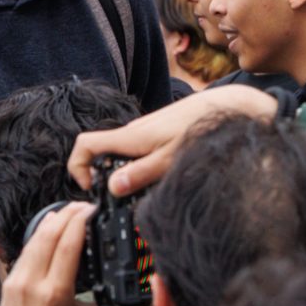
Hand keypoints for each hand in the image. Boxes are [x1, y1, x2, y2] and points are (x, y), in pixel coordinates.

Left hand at [0, 202, 119, 305]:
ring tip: (68, 212)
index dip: (80, 221)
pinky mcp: (7, 283)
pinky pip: (23, 252)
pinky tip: (47, 230)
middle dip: (66, 214)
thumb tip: (138, 293)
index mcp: (54, 293)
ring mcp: (16, 282)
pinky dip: (37, 237)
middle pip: (48, 235)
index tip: (92, 209)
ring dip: (51, 222)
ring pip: (33, 240)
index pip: (67, 244)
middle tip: (83, 205)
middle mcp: (31, 284)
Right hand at [67, 84, 276, 195]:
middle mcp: (132, 132)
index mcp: (129, 137)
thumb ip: (140, 174)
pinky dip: (141, 165)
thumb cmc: (201, 130)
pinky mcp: (157, 133)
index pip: (84, 145)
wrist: (227, 107)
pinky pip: (138, 151)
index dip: (77, 166)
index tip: (91, 187)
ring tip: (148, 188)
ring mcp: (144, 132)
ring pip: (121, 154)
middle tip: (124, 197)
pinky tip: (163, 175)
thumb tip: (112, 187)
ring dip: (126, 172)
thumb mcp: (170, 159)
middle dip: (105, 176)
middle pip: (101, 153)